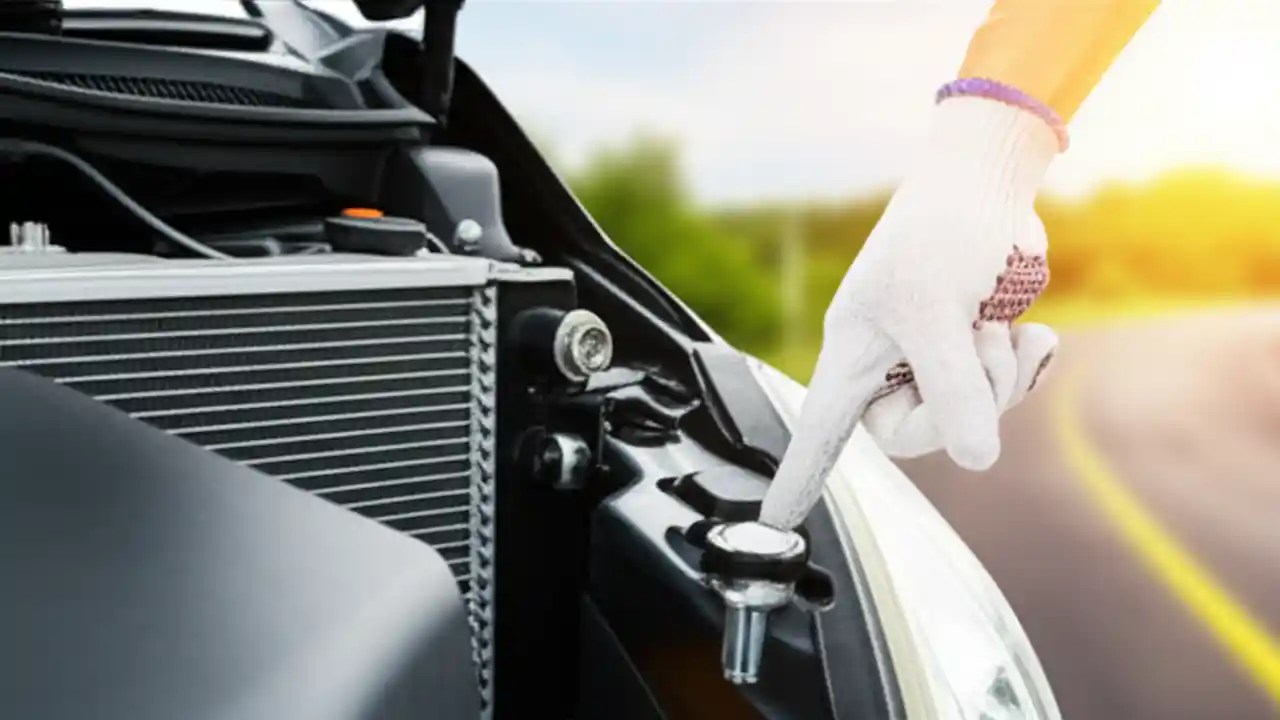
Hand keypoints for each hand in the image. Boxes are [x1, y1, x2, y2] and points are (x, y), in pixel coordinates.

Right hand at [759, 96, 1060, 530]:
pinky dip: (1028, 365)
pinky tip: (1036, 335)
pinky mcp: (973, 347)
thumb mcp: (937, 310)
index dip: (800, 475)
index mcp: (855, 354)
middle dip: (970, 397)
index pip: (821, 429)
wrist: (988, 181)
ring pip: (974, 413)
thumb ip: (951, 387)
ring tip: (1001, 324)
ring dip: (1003, 374)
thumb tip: (978, 458)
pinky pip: (1005, 389)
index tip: (778, 520)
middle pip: (923, 433)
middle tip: (986, 345)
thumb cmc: (941, 231)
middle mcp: (888, 363)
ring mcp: (933, 357)